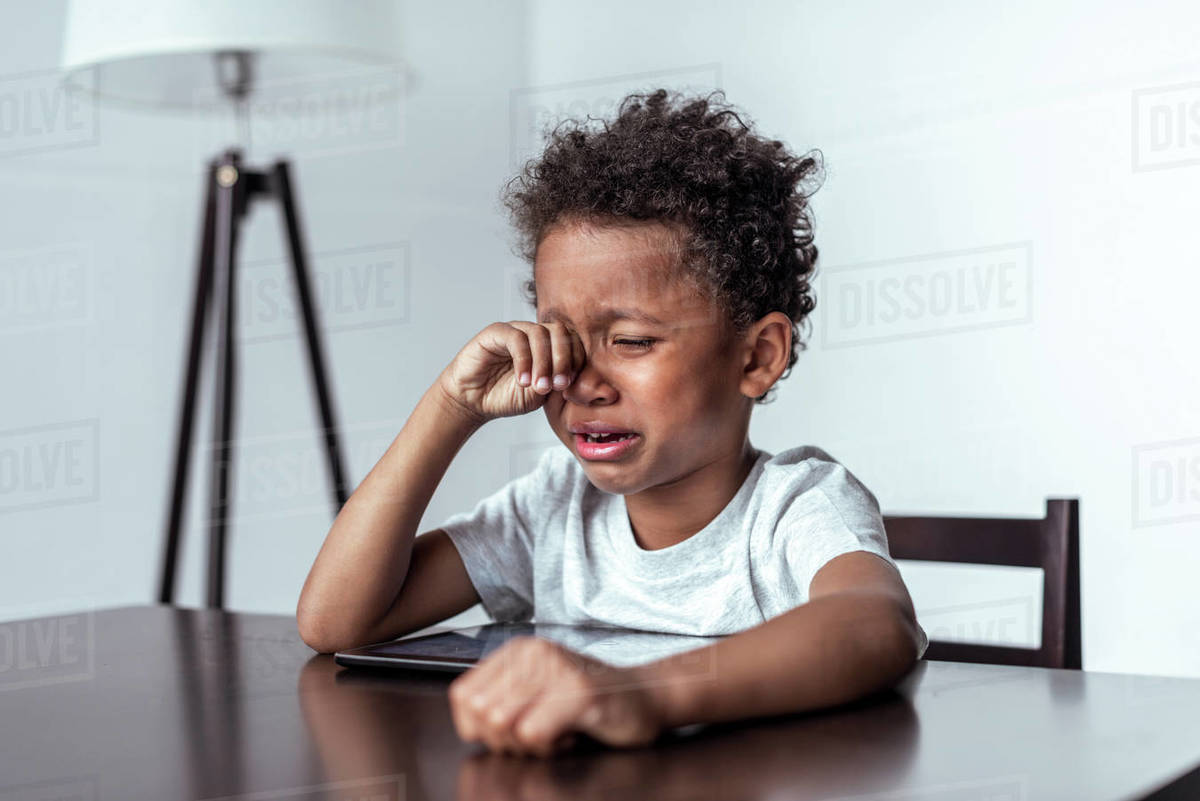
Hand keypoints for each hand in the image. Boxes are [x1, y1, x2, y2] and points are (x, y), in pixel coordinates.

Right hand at [438, 321, 585, 424]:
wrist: (474, 401)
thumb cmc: (506, 396)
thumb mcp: (539, 394)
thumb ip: (555, 382)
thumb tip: (570, 375)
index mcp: (549, 346)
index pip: (572, 341)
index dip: (576, 361)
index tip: (569, 386)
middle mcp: (534, 334)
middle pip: (559, 331)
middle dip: (563, 359)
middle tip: (558, 385)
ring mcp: (515, 330)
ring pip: (539, 333)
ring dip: (544, 363)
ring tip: (539, 386)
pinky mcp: (496, 332)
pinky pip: (516, 338)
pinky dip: (524, 360)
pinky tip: (522, 380)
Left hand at [448, 636, 665, 756]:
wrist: (647, 696)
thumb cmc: (591, 700)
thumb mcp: (537, 691)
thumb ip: (501, 698)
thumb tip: (470, 723)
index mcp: (517, 651)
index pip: (463, 697)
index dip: (479, 727)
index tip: (511, 731)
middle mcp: (534, 652)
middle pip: (482, 714)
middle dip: (504, 740)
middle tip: (537, 736)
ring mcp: (556, 669)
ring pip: (502, 724)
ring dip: (527, 743)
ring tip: (555, 733)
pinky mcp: (578, 691)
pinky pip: (531, 733)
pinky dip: (548, 747)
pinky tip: (570, 736)